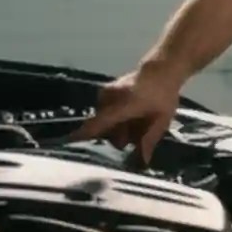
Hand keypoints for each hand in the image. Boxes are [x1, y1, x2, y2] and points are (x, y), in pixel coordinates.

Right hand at [69, 58, 187, 163]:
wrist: (160, 70)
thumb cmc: (163, 95)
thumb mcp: (162, 120)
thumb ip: (149, 140)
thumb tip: (143, 161)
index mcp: (123, 104)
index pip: (99, 122)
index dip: (84, 135)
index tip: (68, 144)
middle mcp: (109, 98)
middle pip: (104, 128)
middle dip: (119, 135)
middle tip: (137, 131)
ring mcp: (104, 93)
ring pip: (104, 121)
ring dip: (117, 127)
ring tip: (136, 121)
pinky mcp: (103, 92)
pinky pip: (104, 113)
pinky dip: (114, 118)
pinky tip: (129, 115)